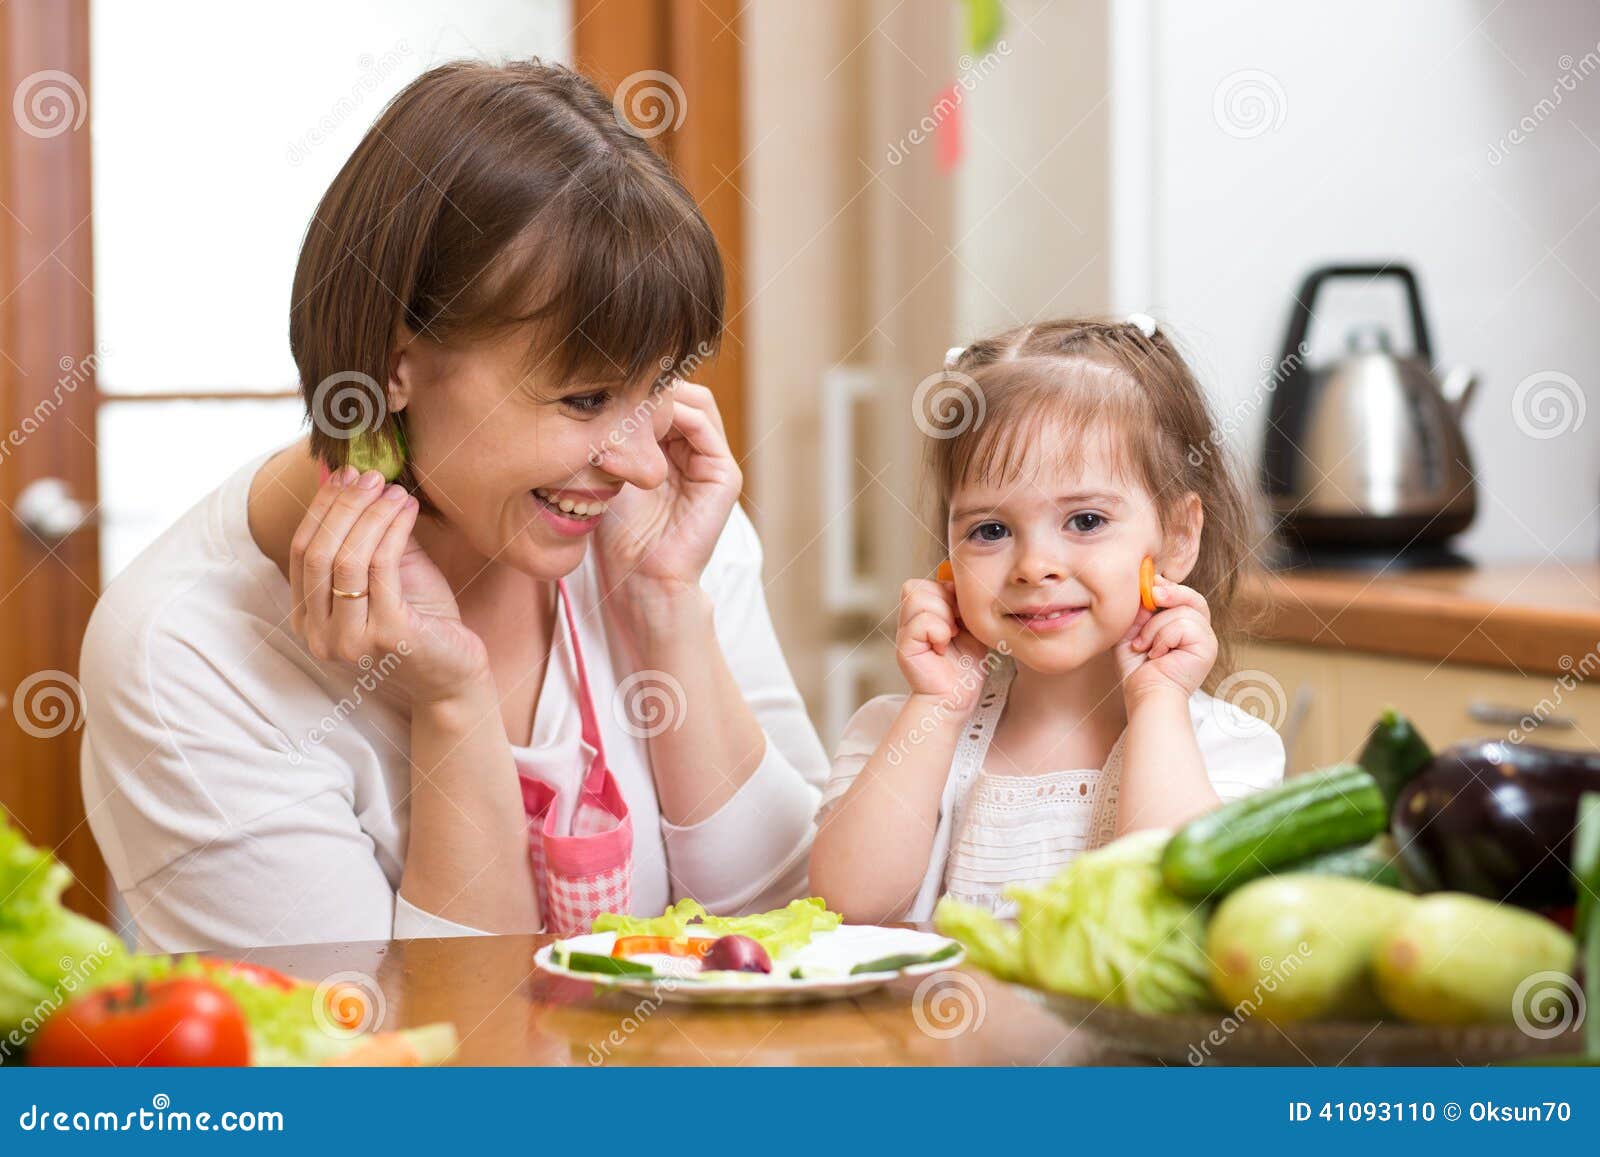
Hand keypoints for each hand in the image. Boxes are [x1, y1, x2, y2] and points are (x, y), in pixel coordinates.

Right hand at [290, 467, 489, 704]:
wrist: (455, 672)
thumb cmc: (421, 620)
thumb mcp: (387, 574)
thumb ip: (365, 535)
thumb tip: (350, 478)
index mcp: (308, 619)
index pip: (300, 551)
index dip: (322, 508)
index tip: (346, 474)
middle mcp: (320, 635)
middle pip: (317, 553)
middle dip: (344, 506)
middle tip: (371, 476)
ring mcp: (349, 640)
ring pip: (346, 559)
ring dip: (371, 515)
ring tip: (395, 490)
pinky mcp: (386, 637)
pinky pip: (381, 568)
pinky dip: (393, 530)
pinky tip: (408, 509)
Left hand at [595, 382, 740, 597]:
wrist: (638, 575)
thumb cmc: (618, 532)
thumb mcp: (612, 469)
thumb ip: (619, 432)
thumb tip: (607, 387)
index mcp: (676, 452)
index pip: (667, 399)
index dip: (640, 386)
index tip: (604, 384)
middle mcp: (699, 454)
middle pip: (685, 395)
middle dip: (652, 385)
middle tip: (617, 386)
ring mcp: (715, 463)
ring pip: (696, 402)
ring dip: (662, 396)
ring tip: (628, 403)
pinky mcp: (725, 476)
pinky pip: (703, 425)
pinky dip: (674, 413)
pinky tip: (641, 421)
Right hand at [895, 578, 990, 712]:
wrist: (957, 697)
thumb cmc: (966, 665)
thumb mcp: (970, 626)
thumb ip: (962, 604)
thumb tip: (957, 581)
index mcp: (922, 612)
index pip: (925, 582)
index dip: (947, 593)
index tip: (961, 617)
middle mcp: (908, 620)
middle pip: (916, 587)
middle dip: (944, 602)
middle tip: (956, 628)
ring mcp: (904, 632)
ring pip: (917, 599)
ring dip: (942, 616)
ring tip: (950, 636)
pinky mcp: (905, 647)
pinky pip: (922, 621)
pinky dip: (939, 632)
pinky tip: (943, 648)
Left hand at [1114, 573, 1217, 706]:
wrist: (1144, 694)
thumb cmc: (1137, 668)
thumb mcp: (1133, 631)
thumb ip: (1140, 609)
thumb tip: (1148, 586)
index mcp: (1184, 626)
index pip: (1184, 597)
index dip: (1167, 587)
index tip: (1148, 584)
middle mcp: (1199, 631)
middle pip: (1194, 598)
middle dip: (1171, 592)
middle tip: (1152, 594)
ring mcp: (1206, 639)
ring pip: (1183, 611)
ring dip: (1155, 628)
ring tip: (1144, 647)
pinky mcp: (1208, 647)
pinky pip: (1184, 624)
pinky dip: (1163, 637)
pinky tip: (1156, 655)